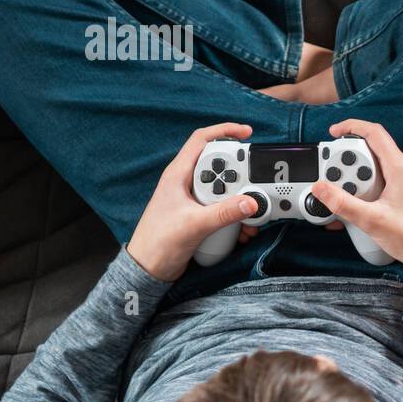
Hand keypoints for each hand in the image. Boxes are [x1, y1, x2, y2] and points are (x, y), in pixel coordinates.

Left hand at [127, 123, 260, 280]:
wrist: (148, 270)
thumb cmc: (158, 244)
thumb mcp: (194, 225)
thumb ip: (224, 213)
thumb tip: (251, 202)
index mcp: (178, 175)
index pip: (202, 141)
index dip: (225, 131)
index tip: (247, 133)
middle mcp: (187, 183)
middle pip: (221, 166)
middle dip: (241, 175)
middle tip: (253, 184)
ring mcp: (194, 199)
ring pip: (226, 189)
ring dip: (241, 200)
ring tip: (249, 214)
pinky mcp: (201, 214)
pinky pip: (225, 207)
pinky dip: (237, 216)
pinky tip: (242, 229)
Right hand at [310, 120, 402, 298]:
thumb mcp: (371, 221)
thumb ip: (342, 203)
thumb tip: (321, 188)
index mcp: (402, 168)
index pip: (375, 133)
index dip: (351, 127)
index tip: (333, 131)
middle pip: (371, 154)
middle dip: (349, 166)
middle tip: (336, 182)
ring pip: (376, 171)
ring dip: (358, 183)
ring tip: (350, 204)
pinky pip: (384, 183)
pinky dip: (369, 192)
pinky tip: (360, 210)